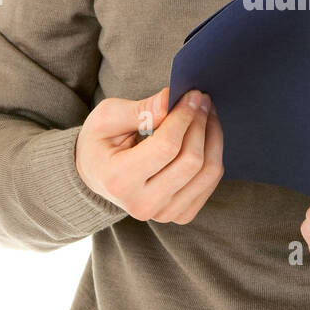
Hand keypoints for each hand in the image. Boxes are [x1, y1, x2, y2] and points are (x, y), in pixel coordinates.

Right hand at [74, 86, 223, 222]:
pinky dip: (214, 155)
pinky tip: (206, 135)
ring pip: (208, 173)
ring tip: (207, 113)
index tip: (192, 94)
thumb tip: (170, 100)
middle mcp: (142, 204)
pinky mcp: (180, 215)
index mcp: (119, 180)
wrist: (96, 174)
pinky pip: (210, 183)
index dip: (184, 117)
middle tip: (201, 99)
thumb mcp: (107, 118)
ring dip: (213, 137)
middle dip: (201, 123)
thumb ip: (139, 110)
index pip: (166, 147)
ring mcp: (163, 213)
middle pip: (191, 161)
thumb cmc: (100, 143)